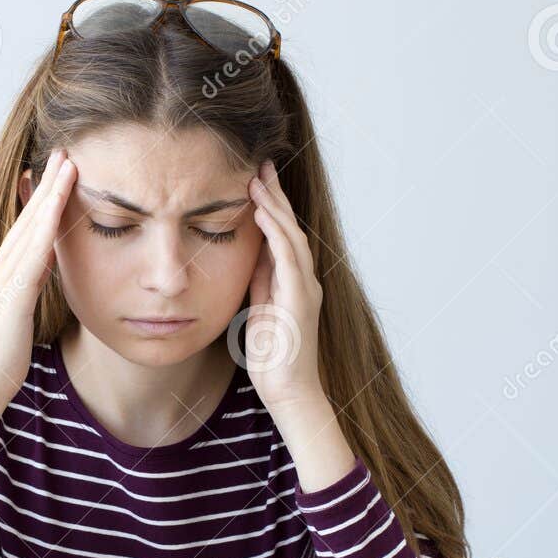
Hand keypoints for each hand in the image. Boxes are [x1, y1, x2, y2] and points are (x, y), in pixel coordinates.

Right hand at [0, 148, 78, 408]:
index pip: (24, 229)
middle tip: (63, 152)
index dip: (40, 198)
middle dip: (46, 184)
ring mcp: (2, 279)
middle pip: (26, 219)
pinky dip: (45, 226)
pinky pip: (33, 253)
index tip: (56, 171)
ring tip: (67, 165)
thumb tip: (46, 264)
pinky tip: (59, 205)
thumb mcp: (21, 312)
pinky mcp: (12, 293)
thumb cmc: (6, 355)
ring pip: (30, 228)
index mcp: (0, 273)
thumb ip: (31, 284)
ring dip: (50, 194)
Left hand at [245, 158, 323, 411]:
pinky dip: (276, 233)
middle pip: (289, 228)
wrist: (290, 393)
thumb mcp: (261, 310)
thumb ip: (261, 282)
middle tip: (260, 164)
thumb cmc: (275, 359)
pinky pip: (288, 259)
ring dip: (274, 206)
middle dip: (275, 195)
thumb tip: (252, 254)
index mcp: (293, 282)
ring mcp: (305, 289)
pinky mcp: (300, 301)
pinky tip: (263, 213)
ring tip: (258, 179)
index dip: (270, 206)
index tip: (254, 179)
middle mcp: (304, 280)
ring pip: (291, 236)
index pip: (282, 235)